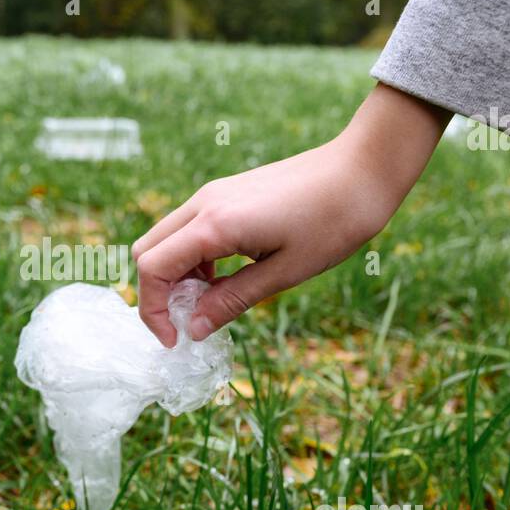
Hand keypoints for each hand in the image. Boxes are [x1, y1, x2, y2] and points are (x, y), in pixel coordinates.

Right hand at [132, 83, 450, 346]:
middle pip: (147, 251)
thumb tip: (193, 329)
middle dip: (157, 292)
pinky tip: (223, 274)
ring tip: (211, 300)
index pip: (153, 268)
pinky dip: (190, 257)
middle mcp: (204, 204)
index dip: (154, 310)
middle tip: (189, 321)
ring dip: (174, 275)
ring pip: (165, 239)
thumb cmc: (333, 222)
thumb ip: (232, 300)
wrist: (363, 170)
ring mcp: (213, 194)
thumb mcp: (285, 273)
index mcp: (215, 225)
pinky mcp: (225, 193)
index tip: (176, 339)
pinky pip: (187, 228)